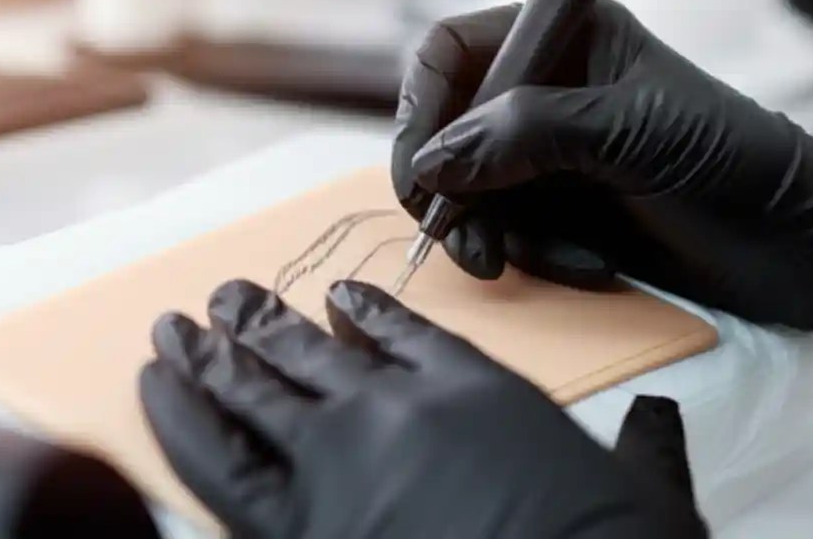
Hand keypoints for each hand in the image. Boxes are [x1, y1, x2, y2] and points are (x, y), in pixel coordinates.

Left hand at [139, 279, 707, 538]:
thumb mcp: (649, 489)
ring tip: (172, 329)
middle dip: (258, 321)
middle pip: (307, 351)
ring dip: (205, 355)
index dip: (360, 312)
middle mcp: (394, 412)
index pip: (401, 333)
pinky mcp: (297, 528)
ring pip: (251, 392)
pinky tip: (151, 386)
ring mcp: (337, 465)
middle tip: (223, 296)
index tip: (332, 296)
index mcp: (474, 391)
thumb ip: (645, 442)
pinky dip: (178, 418)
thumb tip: (661, 418)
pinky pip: (216, 461)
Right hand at [393, 1, 812, 375]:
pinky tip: (588, 265)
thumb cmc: (734, 164)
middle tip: (462, 239)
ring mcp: (552, 154)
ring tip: (527, 262)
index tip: (420, 169)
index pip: (453, 51)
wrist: (800, 244)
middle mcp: (548, 89)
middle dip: (450, 187)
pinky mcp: (564, 210)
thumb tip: (434, 163)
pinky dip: (533, 254)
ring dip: (491, 232)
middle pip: (448, 127)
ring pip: (471, 189)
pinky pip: (509, 230)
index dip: (423, 105)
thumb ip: (526, 135)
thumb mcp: (630, 134)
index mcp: (567, 37)